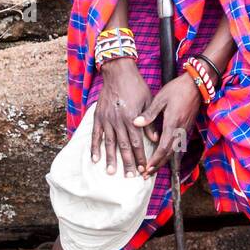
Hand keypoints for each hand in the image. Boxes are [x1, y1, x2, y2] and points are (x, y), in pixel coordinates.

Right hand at [93, 58, 152, 177]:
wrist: (118, 72)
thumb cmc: (136, 86)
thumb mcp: (148, 101)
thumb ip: (150, 121)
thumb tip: (155, 139)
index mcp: (132, 118)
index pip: (138, 143)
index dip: (141, 157)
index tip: (143, 169)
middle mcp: (119, 121)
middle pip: (123, 146)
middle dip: (127, 163)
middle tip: (129, 177)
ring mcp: (107, 119)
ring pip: (109, 143)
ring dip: (110, 159)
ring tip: (111, 172)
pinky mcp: (98, 116)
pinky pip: (96, 135)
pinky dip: (95, 147)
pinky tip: (95, 159)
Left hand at [135, 73, 203, 176]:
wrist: (197, 84)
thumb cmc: (178, 89)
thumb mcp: (161, 98)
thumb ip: (149, 113)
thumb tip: (135, 123)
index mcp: (172, 123)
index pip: (164, 147)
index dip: (155, 160)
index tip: (147, 168)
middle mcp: (180, 130)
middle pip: (170, 153)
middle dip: (158, 165)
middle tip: (147, 174)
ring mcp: (185, 129)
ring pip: (176, 150)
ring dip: (165, 161)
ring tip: (155, 168)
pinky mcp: (187, 127)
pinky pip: (180, 145)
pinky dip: (172, 154)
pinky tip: (167, 156)